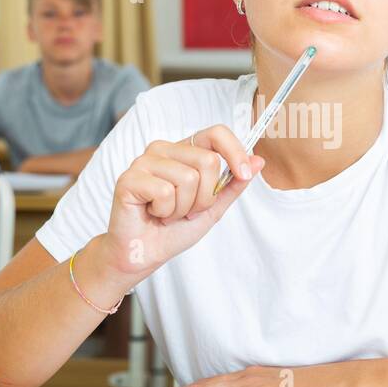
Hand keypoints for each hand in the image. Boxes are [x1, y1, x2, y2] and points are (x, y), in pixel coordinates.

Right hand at [100, 125, 264, 279]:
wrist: (146, 253)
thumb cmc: (174, 229)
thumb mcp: (213, 207)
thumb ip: (233, 184)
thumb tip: (258, 161)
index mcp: (184, 150)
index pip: (216, 133)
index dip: (235, 152)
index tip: (244, 174)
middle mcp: (163, 149)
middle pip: (207, 161)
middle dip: (205, 197)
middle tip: (187, 210)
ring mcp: (144, 161)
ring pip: (188, 178)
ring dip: (184, 208)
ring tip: (168, 214)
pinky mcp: (129, 178)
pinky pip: (164, 192)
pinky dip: (165, 212)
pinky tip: (153, 213)